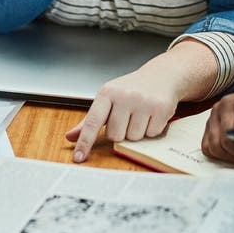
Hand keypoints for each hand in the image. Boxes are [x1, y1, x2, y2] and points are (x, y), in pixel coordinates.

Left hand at [66, 67, 181, 161]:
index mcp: (107, 92)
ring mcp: (144, 101)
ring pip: (133, 137)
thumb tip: (71, 137)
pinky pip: (151, 134)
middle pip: (115, 136)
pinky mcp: (161, 108)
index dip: (85, 141)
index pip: (92, 122)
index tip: (78, 158)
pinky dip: (151, 129)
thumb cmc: (132, 89)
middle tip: (128, 116)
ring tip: (141, 114)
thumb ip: (90, 120)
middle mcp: (124, 95)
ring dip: (137, 131)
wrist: (162, 74)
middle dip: (121, 132)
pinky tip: (152, 115)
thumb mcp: (109, 99)